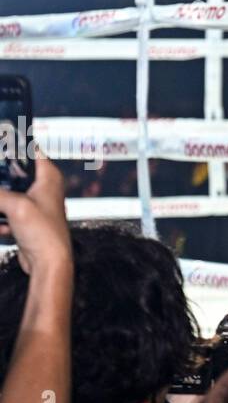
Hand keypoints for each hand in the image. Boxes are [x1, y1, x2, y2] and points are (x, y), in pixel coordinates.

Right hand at [0, 147, 70, 275]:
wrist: (48, 260)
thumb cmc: (44, 232)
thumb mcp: (16, 206)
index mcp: (48, 176)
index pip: (31, 151)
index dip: (14, 146)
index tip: (1, 142)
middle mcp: (43, 187)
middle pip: (15, 173)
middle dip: (2, 179)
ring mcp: (34, 203)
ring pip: (8, 193)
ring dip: (0, 201)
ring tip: (2, 209)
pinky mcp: (25, 218)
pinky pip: (5, 211)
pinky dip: (0, 217)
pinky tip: (2, 225)